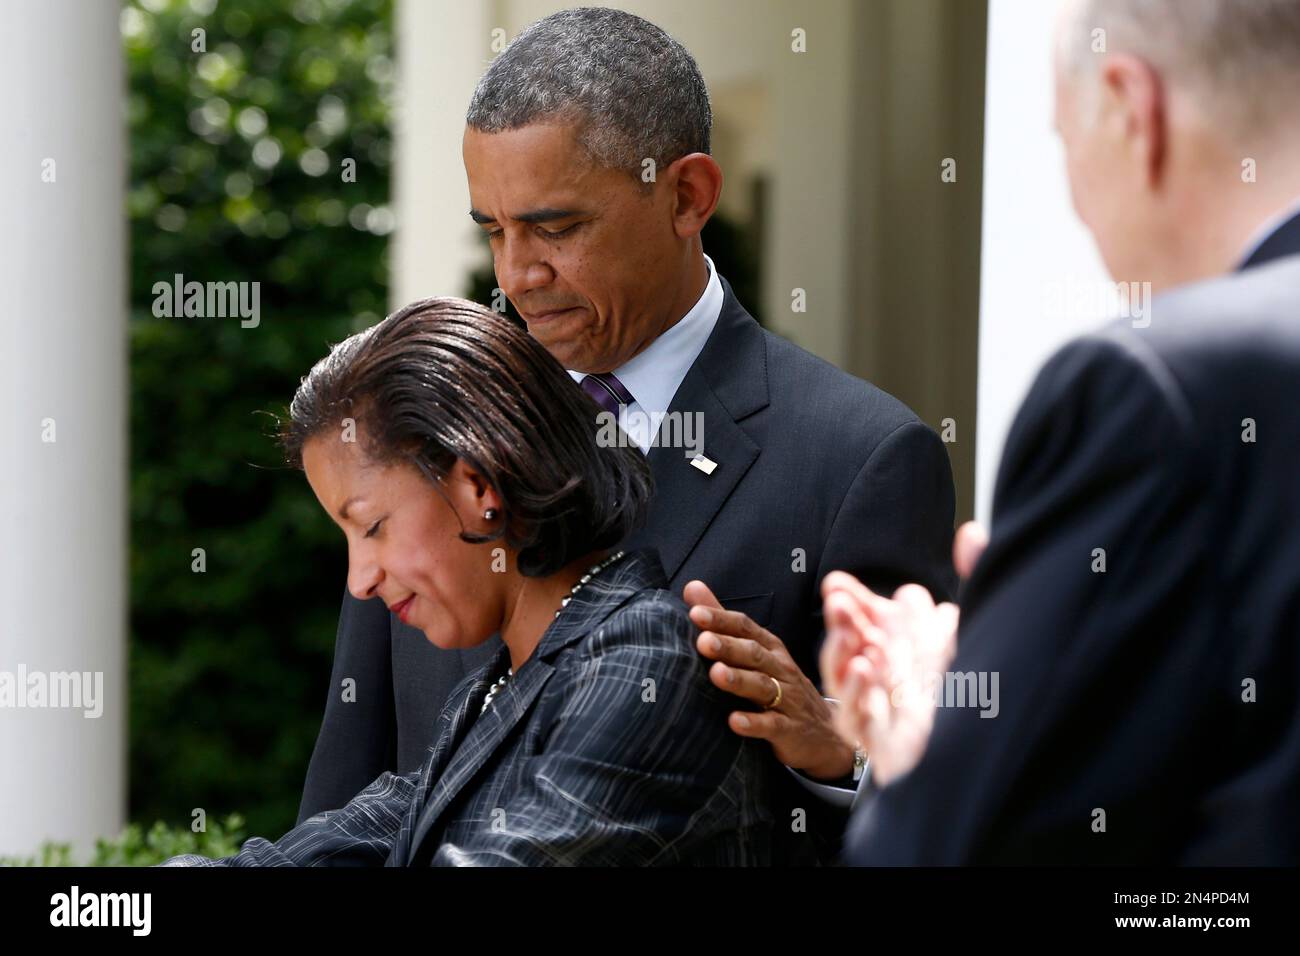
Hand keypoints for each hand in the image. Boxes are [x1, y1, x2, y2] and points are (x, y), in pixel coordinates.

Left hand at [685, 580, 854, 780]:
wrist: (824, 732)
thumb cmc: (781, 685)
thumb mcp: (757, 651)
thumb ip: (724, 622)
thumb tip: (691, 587)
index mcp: (770, 648)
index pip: (745, 628)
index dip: (722, 620)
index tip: (695, 613)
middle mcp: (780, 669)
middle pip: (754, 654)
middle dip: (729, 647)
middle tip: (703, 641)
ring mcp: (788, 699)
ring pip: (763, 686)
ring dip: (739, 680)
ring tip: (716, 674)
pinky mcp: (790, 729)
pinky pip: (772, 725)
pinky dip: (754, 723)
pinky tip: (734, 721)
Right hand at [817, 522, 984, 786]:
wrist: (978, 761)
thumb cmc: (965, 697)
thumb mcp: (970, 633)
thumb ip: (972, 582)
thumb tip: (971, 534)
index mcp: (897, 656)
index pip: (866, 624)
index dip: (852, 604)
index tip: (838, 582)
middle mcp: (884, 685)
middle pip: (851, 651)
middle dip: (843, 624)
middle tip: (838, 599)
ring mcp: (882, 716)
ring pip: (851, 686)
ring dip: (846, 658)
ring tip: (853, 634)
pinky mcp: (885, 748)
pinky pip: (864, 724)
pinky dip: (861, 697)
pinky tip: (866, 671)